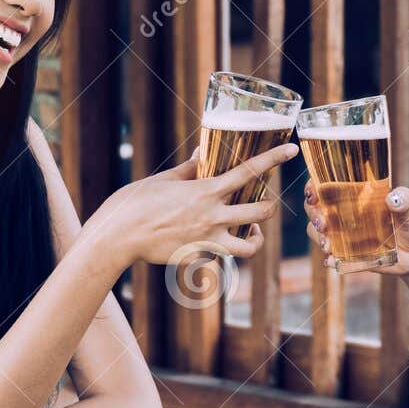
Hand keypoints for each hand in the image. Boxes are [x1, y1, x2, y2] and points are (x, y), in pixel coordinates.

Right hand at [89, 143, 297, 266]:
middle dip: (269, 208)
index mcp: (205, 191)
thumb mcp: (164, 179)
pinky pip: (219, 257)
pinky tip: (213, 244)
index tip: (291, 149)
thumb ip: (190, 168)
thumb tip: (203, 152)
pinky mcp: (197, 258)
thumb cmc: (135, 202)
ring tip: (252, 232)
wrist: (117, 237)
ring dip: (256, 239)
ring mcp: (207, 241)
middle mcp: (212, 217)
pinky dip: (221, 252)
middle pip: (261, 213)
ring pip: (249, 247)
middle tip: (265, 203)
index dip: (273, 159)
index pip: (249, 172)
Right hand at [303, 183, 408, 274]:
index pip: (327, 185)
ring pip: (317, 232)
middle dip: (313, 214)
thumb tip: (393, 198)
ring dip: (317, 236)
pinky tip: (332, 261)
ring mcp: (346, 235)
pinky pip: (332, 257)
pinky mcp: (350, 256)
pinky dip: (329, 259)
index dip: (313, 187)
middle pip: (315, 209)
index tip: (313, 192)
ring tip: (328, 244)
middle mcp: (346, 214)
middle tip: (324, 223)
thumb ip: (404, 199)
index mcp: (356, 195)